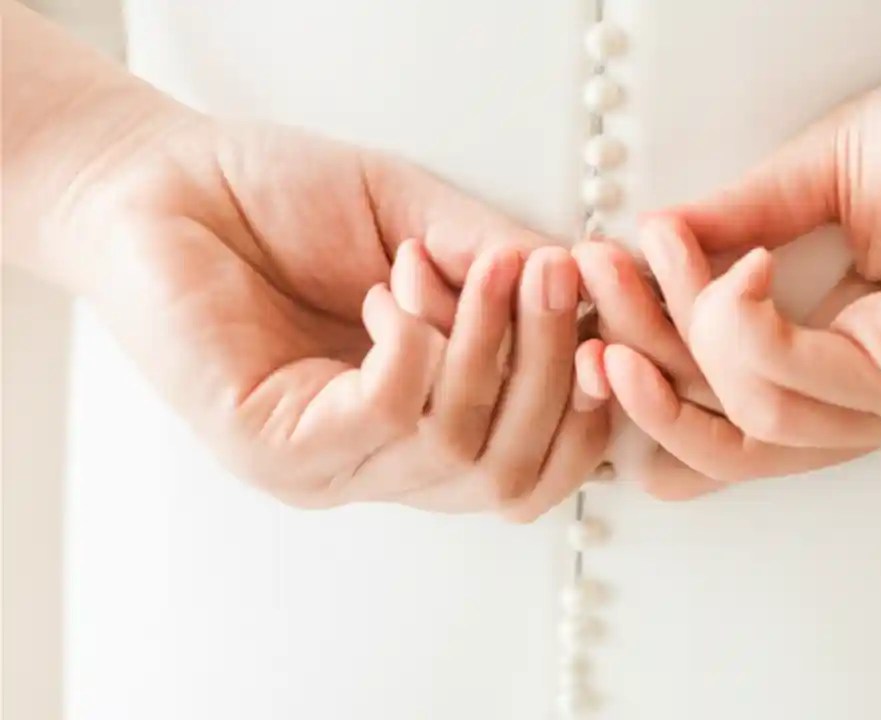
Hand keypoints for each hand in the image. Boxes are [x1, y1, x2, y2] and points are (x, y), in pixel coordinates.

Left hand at [63, 111, 606, 516]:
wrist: (162, 181)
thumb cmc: (281, 202)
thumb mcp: (420, 221)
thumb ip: (500, 261)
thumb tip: (593, 290)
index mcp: (424, 424)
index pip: (539, 469)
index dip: (590, 412)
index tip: (608, 323)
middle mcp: (382, 462)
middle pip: (514, 476)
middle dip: (551, 371)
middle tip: (548, 277)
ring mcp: (328, 465)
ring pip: (459, 453)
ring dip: (487, 346)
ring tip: (468, 267)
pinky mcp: (273, 448)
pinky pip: (384, 420)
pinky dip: (415, 349)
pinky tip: (390, 295)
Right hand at [592, 48, 880, 494]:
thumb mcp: (821, 178)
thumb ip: (737, 222)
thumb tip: (653, 237)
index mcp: (839, 356)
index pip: (719, 402)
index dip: (644, 361)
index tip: (590, 293)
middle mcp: (864, 398)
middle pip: (719, 431)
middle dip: (640, 359)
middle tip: (595, 286)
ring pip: (749, 421)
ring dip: (682, 335)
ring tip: (664, 256)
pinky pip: (798, 389)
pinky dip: (743, 332)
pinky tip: (736, 275)